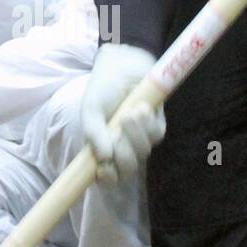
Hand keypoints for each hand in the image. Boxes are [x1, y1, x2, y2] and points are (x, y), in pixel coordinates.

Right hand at [80, 44, 164, 184]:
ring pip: (143, 152)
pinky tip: (140, 108)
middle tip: (117, 130)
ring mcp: (140, 139)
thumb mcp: (90, 111)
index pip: (107, 177)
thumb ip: (93, 134)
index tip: (105, 169)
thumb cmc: (103, 90)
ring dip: (136, 133)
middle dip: (124, 153)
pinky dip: (147, 122)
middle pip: (128, 168)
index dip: (108, 179)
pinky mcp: (156, 127)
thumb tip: (103, 158)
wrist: (122, 66)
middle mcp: (122, 148)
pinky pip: (156, 135)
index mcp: (103, 149)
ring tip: (129, 112)